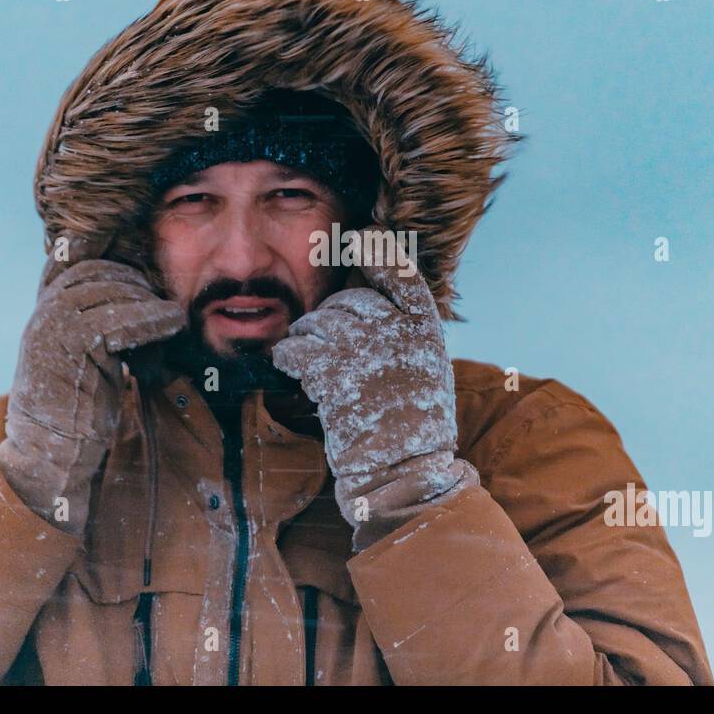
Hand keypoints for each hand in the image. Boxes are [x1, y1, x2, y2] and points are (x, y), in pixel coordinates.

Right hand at [0, 233, 186, 534]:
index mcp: (45, 313)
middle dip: (138, 286)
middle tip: (165, 309)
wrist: (49, 457)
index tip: (152, 288)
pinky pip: (116, 319)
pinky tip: (173, 324)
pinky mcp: (68, 348)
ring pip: (110, 292)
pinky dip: (150, 319)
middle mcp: (44, 315)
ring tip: (174, 320)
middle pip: (99, 273)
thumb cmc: (79, 412)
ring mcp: (51, 328)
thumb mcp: (92, 360)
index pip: (85, 267)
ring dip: (148, 303)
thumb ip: (106, 328)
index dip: (122, 271)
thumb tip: (153, 303)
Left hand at [271, 228, 478, 550]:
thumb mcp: (422, 371)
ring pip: (319, 322)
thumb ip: (399, 336)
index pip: (401, 273)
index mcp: (425, 330)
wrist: (402, 472)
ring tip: (311, 363)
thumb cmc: (410, 428)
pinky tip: (291, 366)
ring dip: (307, 338)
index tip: (359, 241)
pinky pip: (297, 349)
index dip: (377, 254)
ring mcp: (363, 350)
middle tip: (329, 347)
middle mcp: (397, 332)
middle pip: (350, 301)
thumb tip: (362, 304)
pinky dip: (288, 356)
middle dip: (332, 319)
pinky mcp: (332, 373)